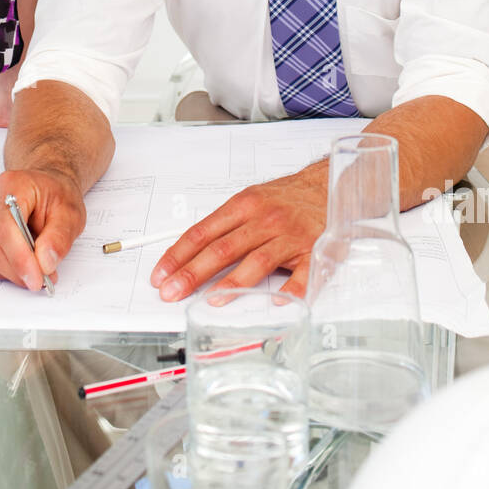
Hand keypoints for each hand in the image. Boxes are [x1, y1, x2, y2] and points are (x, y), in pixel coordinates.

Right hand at [0, 168, 85, 290]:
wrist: (42, 188)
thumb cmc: (54, 197)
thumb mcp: (70, 213)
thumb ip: (59, 237)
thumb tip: (45, 262)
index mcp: (12, 185)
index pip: (6, 229)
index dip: (20, 259)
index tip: (37, 279)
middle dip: (17, 271)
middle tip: (42, 279)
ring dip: (10, 272)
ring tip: (34, 268)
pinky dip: (0, 268)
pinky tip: (18, 262)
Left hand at [149, 160, 328, 301]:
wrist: (327, 185)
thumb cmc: (286, 197)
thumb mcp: (251, 200)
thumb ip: (224, 225)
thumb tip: (189, 252)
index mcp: (244, 206)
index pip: (202, 233)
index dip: (178, 255)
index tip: (160, 274)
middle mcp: (265, 220)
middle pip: (223, 249)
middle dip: (193, 273)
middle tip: (172, 292)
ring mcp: (290, 236)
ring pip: (257, 261)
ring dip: (233, 283)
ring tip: (212, 299)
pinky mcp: (315, 250)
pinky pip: (304, 274)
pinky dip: (292, 289)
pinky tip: (279, 302)